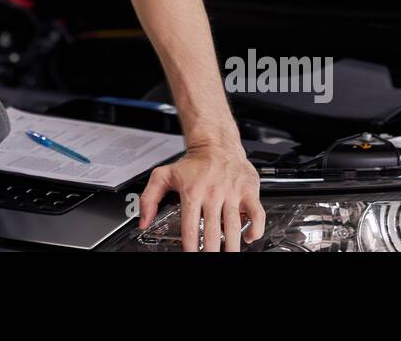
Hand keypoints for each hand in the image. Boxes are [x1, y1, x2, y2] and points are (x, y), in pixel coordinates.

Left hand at [137, 138, 264, 251]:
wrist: (216, 144)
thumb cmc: (193, 163)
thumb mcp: (164, 175)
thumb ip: (149, 198)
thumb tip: (143, 221)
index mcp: (192, 192)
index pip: (190, 227)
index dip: (190, 246)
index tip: (190, 253)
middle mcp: (213, 193)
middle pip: (212, 231)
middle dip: (211, 250)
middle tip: (210, 257)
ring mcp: (232, 193)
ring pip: (234, 226)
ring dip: (231, 245)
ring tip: (228, 254)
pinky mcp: (248, 191)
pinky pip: (257, 214)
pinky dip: (255, 229)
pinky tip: (248, 238)